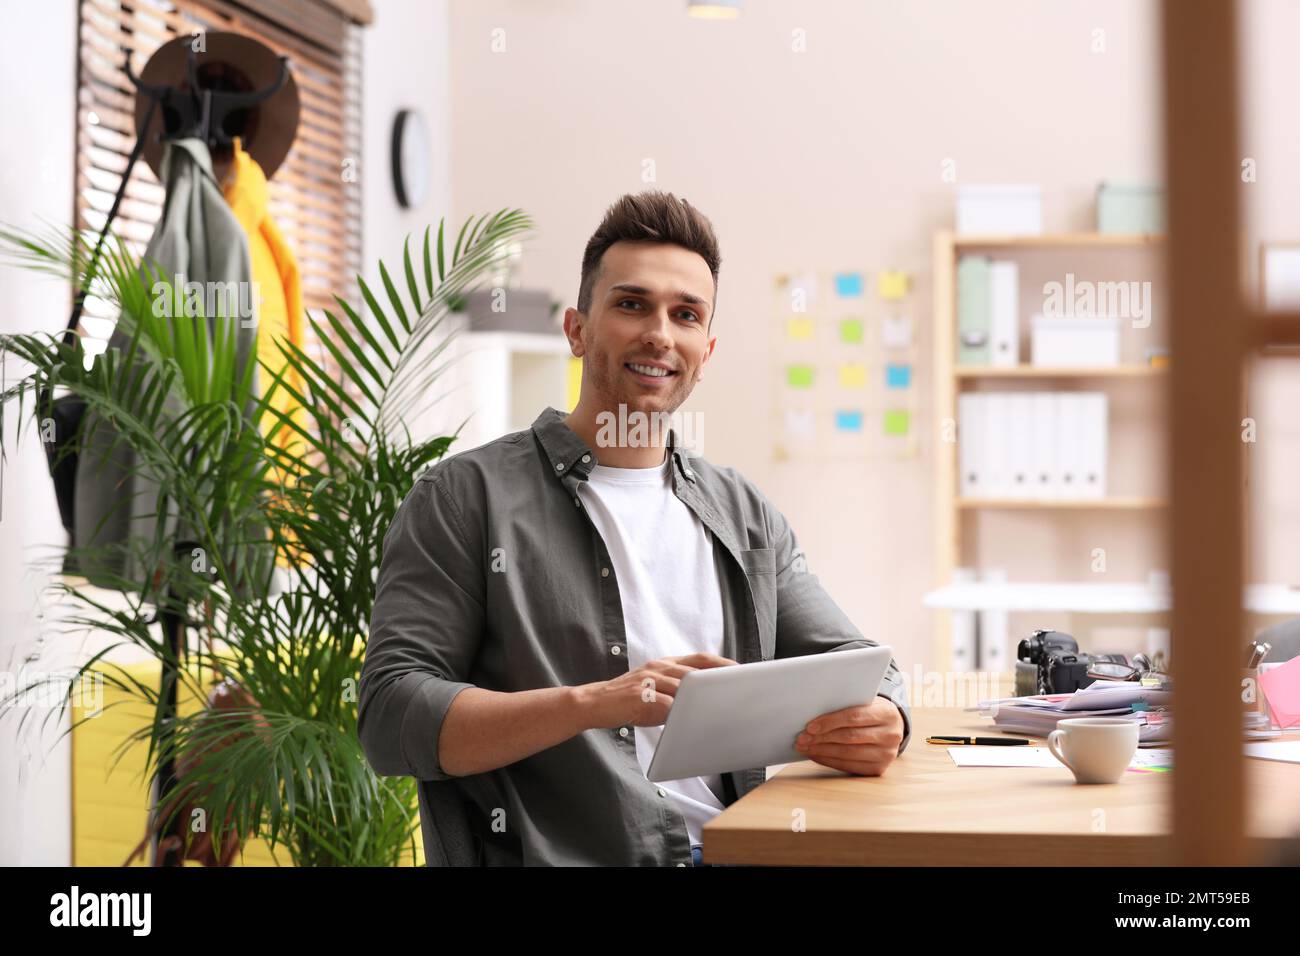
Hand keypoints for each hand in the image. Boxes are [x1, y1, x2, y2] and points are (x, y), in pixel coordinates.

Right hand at [576, 653, 737, 729]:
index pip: (699, 659)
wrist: (594, 703)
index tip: (740, 671)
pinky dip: (681, 713)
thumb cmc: (628, 700)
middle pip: (696, 670)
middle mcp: (658, 668)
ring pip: (683, 687)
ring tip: (722, 707)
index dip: (721, 663)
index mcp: (664, 664)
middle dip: (719, 678)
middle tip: (739, 688)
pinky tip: (692, 721)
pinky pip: (666, 705)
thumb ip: (675, 690)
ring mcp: (649, 681)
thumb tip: (703, 701)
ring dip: (703, 698)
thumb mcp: (654, 687)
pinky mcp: (640, 697)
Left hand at [794, 696, 903, 775]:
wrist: (893, 727)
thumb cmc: (872, 711)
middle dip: (821, 738)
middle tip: (801, 738)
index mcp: (887, 713)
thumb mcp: (866, 702)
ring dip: (822, 751)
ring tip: (805, 747)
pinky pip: (849, 766)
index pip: (854, 717)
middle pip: (849, 737)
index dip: (830, 722)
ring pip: (848, 753)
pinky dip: (829, 761)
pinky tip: (816, 755)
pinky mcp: (879, 769)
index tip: (810, 726)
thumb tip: (813, 712)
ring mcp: (887, 754)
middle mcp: (890, 735)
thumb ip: (846, 705)